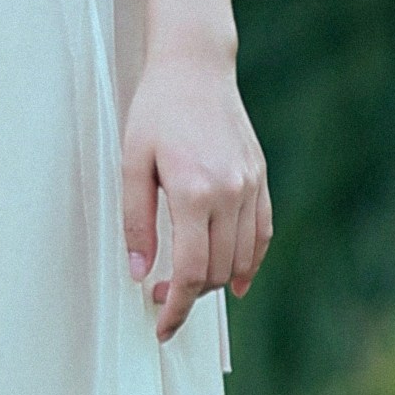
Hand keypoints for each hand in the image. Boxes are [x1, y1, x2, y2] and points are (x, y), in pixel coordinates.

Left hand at [119, 52, 272, 343]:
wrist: (195, 67)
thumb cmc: (156, 111)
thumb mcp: (131, 163)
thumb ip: (136, 222)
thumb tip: (139, 273)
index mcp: (195, 192)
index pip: (190, 271)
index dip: (175, 308)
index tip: (161, 327)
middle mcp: (230, 192)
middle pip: (217, 271)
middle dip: (189, 295)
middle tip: (159, 296)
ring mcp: (251, 186)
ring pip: (241, 258)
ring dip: (215, 282)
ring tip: (186, 284)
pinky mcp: (260, 178)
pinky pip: (262, 233)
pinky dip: (250, 261)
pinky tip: (234, 279)